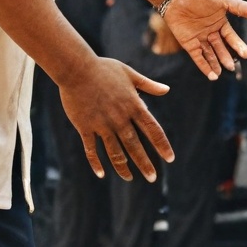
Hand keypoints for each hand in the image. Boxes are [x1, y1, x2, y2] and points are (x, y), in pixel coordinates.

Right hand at [59, 56, 175, 180]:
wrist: (76, 68)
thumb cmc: (103, 68)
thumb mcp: (130, 74)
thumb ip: (148, 85)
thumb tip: (167, 90)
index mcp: (133, 106)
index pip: (153, 130)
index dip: (162, 145)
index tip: (170, 158)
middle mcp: (120, 118)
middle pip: (135, 145)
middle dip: (144, 163)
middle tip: (152, 178)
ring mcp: (102, 124)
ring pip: (115, 151)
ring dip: (123, 167)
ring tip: (130, 178)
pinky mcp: (85, 126)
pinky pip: (91, 149)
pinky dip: (96, 162)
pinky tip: (101, 173)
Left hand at [161, 0, 246, 79]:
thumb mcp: (223, 1)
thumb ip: (241, 8)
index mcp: (220, 23)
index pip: (231, 37)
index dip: (238, 46)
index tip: (246, 54)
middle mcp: (210, 32)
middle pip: (221, 48)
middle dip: (226, 57)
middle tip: (233, 66)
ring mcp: (199, 38)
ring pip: (210, 54)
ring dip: (216, 64)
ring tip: (222, 73)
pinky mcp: (188, 43)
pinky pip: (197, 57)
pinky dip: (204, 66)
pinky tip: (211, 75)